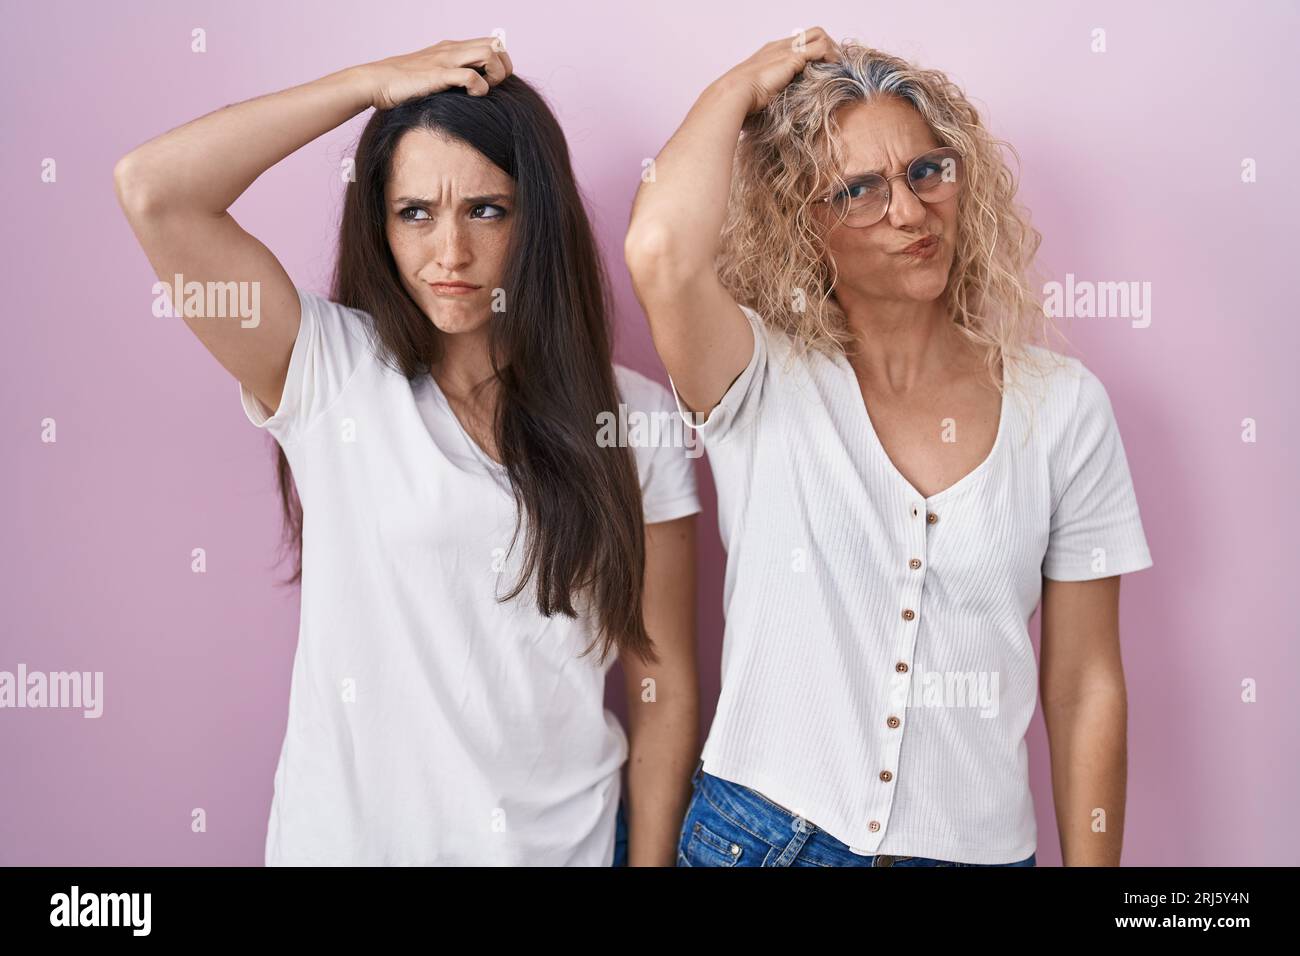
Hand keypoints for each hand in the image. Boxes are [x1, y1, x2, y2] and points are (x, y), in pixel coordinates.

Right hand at [358, 37, 513, 109]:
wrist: (376, 82)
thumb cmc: (403, 84)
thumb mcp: (433, 75)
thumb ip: (450, 76)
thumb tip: (469, 89)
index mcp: (452, 48)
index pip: (491, 43)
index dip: (500, 62)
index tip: (493, 81)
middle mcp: (452, 49)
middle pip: (495, 45)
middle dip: (503, 66)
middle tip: (493, 85)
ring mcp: (445, 60)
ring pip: (488, 53)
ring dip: (495, 74)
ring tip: (484, 90)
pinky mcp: (438, 75)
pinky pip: (471, 76)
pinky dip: (479, 88)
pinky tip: (471, 96)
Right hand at [720, 27, 837, 114]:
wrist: (735, 93)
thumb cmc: (743, 99)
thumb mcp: (760, 93)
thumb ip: (772, 91)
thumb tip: (778, 106)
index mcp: (771, 51)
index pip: (801, 42)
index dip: (815, 51)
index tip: (823, 67)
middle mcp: (781, 46)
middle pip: (813, 33)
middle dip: (828, 47)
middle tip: (834, 65)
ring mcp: (787, 49)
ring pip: (821, 36)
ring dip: (832, 51)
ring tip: (836, 68)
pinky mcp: (794, 58)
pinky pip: (821, 48)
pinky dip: (831, 58)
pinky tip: (833, 71)